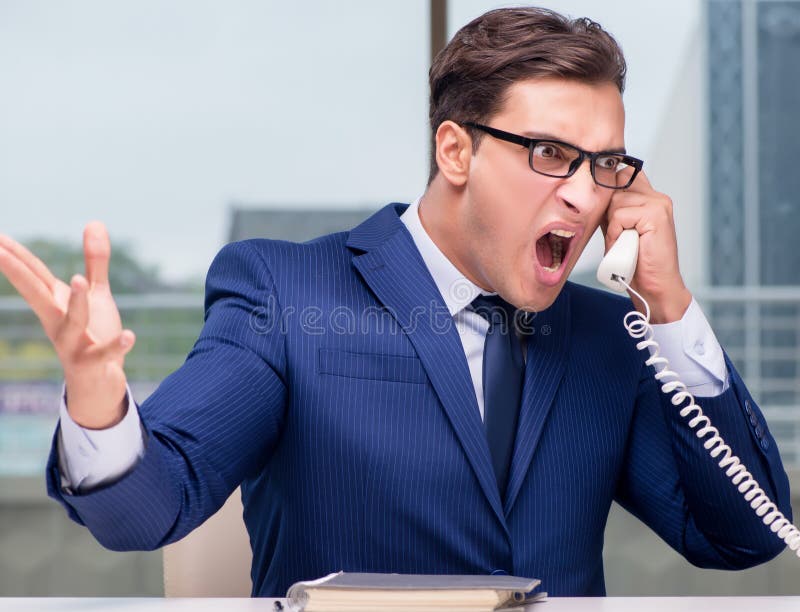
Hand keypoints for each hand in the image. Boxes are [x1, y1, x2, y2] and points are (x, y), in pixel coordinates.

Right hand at [0, 222, 135, 428]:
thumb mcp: (96, 295)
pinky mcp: (93, 363)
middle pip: (37, 295)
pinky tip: (130, 335)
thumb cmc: (93, 334)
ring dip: (75, 303)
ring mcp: (74, 344)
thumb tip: (94, 222)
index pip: (33, 275)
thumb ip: (95, 261)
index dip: (14, 256)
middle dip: (18, 273)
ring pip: (72, 323)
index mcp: (56, 304)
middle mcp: (59, 322)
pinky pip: (105, 354)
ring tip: (77, 280)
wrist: (98, 384)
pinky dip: (116, 346)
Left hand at [602, 169, 691, 323]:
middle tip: (616, 234)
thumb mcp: (618, 230)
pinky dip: (615, 234)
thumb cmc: (636, 263)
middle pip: (615, 184)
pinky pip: (620, 216)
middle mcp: (656, 197)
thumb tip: (590, 196)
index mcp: (649, 198)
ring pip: (615, 201)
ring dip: (611, 226)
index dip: (608, 191)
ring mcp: (658, 204)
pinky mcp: (656, 214)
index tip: (606, 216)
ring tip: (621, 243)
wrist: (654, 287)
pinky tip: (625, 246)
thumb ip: (610, 212)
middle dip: (607, 210)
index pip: (623, 174)